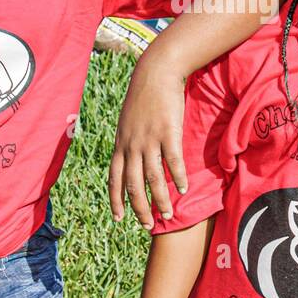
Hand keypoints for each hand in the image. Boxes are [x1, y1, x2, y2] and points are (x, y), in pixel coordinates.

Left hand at [108, 58, 187, 229]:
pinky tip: (184, 189)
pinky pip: (173, 162)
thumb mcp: (128, 121)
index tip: (119, 218)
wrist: (156, 72)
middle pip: (133, 184)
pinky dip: (178, 178)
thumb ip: (129, 142)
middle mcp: (132, 145)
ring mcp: (149, 140)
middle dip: (139, 208)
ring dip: (160, 199)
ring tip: (168, 214)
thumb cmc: (144, 96)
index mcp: (121, 144)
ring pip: (153, 178)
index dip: (116, 200)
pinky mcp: (168, 132)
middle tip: (148, 224)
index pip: (114, 179)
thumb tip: (132, 160)